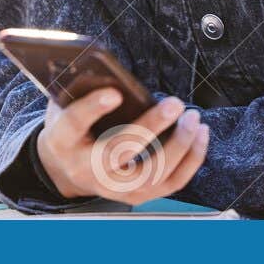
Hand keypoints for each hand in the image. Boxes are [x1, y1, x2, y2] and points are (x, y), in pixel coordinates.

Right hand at [35, 88, 209, 203]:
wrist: (64, 170)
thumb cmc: (71, 129)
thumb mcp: (64, 105)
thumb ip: (80, 89)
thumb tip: (106, 67)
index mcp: (62, 140)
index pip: (75, 124)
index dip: (93, 108)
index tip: (114, 93)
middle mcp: (86, 169)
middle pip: (119, 151)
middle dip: (150, 127)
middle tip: (173, 104)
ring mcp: (113, 187)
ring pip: (152, 172)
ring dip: (179, 144)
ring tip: (192, 118)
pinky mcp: (136, 196)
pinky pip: (171, 182)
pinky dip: (191, 160)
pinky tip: (200, 136)